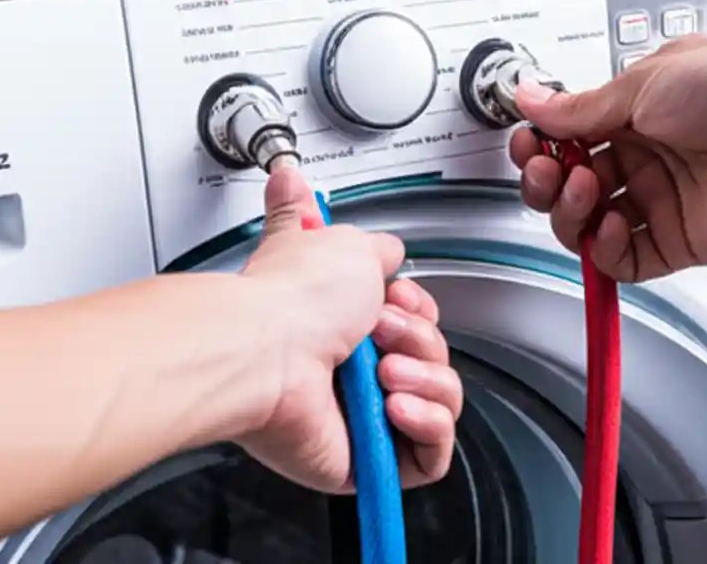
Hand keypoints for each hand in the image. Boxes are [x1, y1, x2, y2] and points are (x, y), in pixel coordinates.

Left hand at [236, 165, 460, 493]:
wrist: (265, 355)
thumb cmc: (294, 302)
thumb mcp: (346, 245)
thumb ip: (376, 248)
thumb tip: (386, 248)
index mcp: (346, 323)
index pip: (416, 323)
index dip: (421, 309)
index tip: (398, 297)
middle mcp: (353, 369)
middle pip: (433, 359)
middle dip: (421, 339)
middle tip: (382, 333)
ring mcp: (362, 417)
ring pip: (441, 402)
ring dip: (428, 380)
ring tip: (385, 373)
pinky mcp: (369, 461)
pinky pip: (431, 455)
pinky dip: (428, 424)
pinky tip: (394, 407)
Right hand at [510, 35, 706, 281]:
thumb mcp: (644, 82)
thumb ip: (580, 107)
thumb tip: (532, 100)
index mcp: (634, 114)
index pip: (567, 139)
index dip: (542, 145)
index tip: (531, 141)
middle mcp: (645, 158)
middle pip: (570, 185)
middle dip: (546, 179)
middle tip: (549, 168)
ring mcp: (659, 201)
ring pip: (587, 224)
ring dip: (569, 211)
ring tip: (583, 187)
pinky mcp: (676, 241)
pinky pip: (621, 259)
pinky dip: (601, 249)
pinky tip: (606, 223)